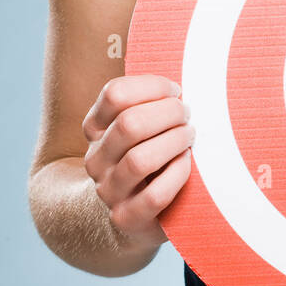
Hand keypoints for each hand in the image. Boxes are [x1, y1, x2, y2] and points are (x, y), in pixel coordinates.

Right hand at [82, 74, 193, 251]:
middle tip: (187, 114)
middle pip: (130, 124)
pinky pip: (155, 195)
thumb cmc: (149, 155)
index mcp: (96, 128)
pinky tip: (187, 164)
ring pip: (140, 160)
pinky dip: (177, 175)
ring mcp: (109, 191)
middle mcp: (96, 159)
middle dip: (168, 114)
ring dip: (174, 142)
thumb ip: (152, 100)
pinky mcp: (127, 218)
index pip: (115, 94)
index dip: (153, 86)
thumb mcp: (141, 125)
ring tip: (190, 136)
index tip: (176, 91)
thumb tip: (189, 67)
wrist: (130, 215)